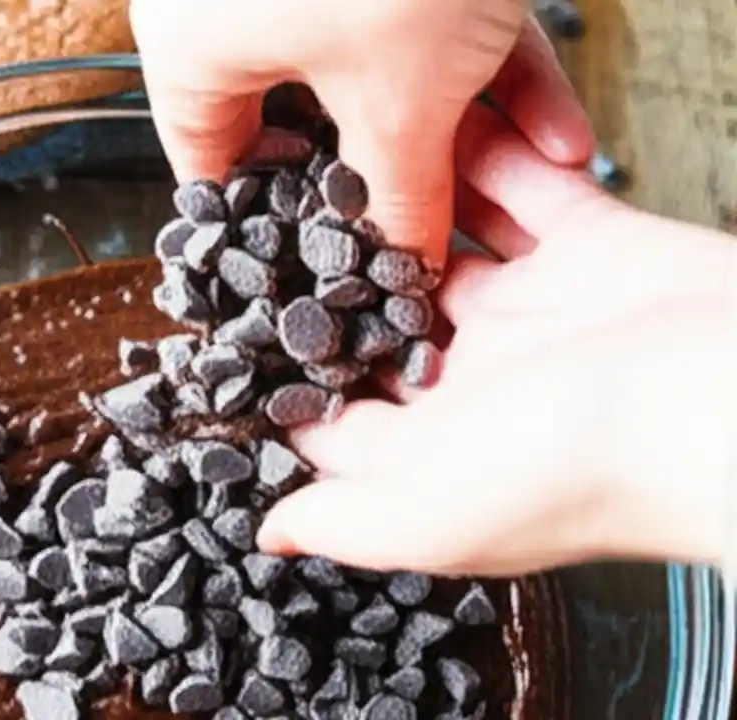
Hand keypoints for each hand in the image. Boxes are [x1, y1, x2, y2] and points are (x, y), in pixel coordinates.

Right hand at [131, 0, 594, 266]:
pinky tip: (549, 114)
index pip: (217, 170)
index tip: (338, 269)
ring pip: (380, 66)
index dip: (283, 232)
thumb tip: (399, 269)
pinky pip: (416, 14)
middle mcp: (229, 5)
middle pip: (317, 122)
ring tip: (538, 171)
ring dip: (465, 123)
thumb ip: (397, 201)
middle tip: (456, 223)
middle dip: (406, 175)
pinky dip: (481, 60)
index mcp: (192, 51)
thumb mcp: (400, 101)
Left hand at [257, 103, 736, 575]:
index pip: (347, 407)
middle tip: (282, 216)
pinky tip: (447, 133)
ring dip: (409, 209)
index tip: (240, 314)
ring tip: (350, 162)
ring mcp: (538, 310)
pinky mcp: (593, 248)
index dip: (293, 364)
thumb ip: (347, 519)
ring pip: (453, 247)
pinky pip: (528, 193)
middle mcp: (483, 377)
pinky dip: (492, 161)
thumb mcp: (430, 514)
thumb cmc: (576, 470)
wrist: (724, 399)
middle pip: (390, 316)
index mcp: (439, 443)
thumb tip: (273, 532)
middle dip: (342, 272)